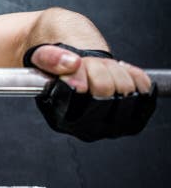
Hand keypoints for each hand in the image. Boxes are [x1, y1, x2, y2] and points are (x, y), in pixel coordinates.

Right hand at [27, 44, 156, 141]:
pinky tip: (118, 74)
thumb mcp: (43, 58)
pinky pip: (144, 91)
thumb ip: (49, 58)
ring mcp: (112, 127)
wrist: (80, 77)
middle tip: (87, 64)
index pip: (74, 93)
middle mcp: (86, 129)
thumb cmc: (60, 71)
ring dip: (115, 70)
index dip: (77, 72)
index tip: (74, 63)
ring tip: (102, 69)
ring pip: (125, 89)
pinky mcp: (133, 121)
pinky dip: (133, 74)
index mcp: (59, 119)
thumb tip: (71, 64)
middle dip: (96, 67)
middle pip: (103, 89)